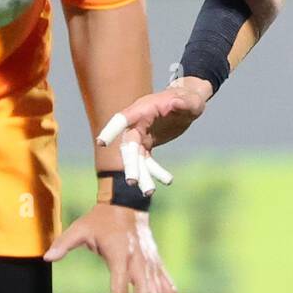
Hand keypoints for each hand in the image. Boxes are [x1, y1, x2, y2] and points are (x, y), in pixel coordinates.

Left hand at [43, 204, 176, 292]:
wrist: (127, 204)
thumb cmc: (101, 219)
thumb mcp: (79, 228)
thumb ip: (63, 244)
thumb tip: (46, 258)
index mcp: (120, 254)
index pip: (121, 287)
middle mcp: (140, 261)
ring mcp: (152, 263)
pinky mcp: (158, 263)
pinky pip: (169, 286)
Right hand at [96, 77, 210, 192]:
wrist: (186, 104)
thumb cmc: (188, 100)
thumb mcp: (190, 101)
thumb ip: (184, 103)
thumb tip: (177, 103)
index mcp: (142, 109)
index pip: (123, 119)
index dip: (111, 130)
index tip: (101, 143)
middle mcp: (137, 124)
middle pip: (129, 146)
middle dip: (130, 164)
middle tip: (132, 182)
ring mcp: (140, 135)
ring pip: (136, 159)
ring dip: (141, 175)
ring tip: (150, 192)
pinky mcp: (147, 145)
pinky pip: (146, 162)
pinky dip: (153, 172)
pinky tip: (167, 180)